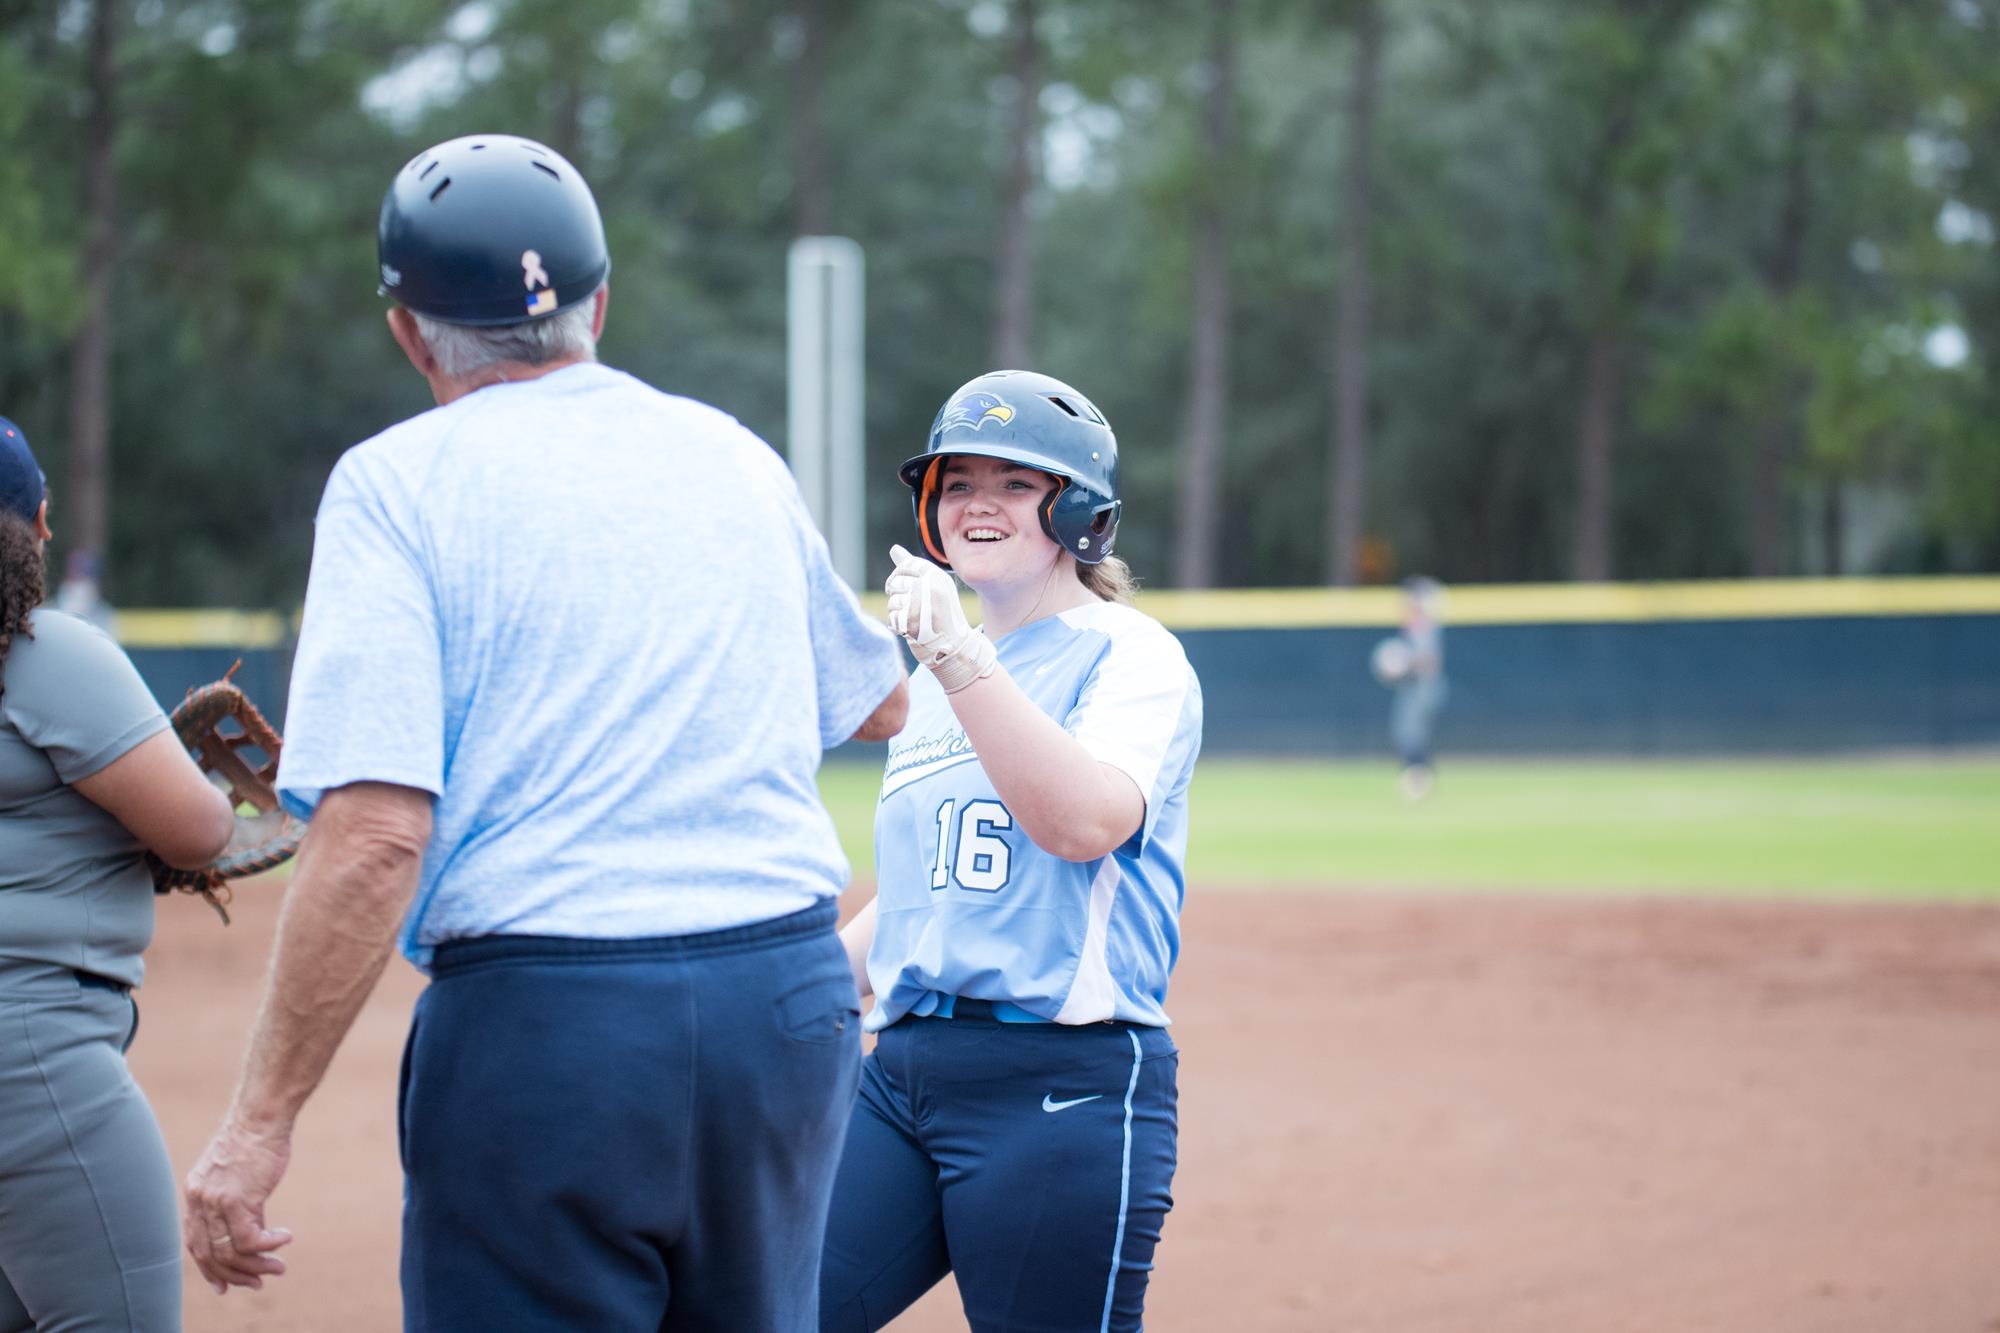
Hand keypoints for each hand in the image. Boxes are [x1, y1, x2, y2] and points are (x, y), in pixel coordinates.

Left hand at [184, 1117, 295, 1292]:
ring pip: (229, 1252)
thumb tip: (256, 1233)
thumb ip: (240, 1205)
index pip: (195, 1242)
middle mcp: (199, 1200)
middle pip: (208, 1254)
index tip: (224, 1283)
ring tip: (278, 1267)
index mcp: (196, 1194)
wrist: (261, 1116)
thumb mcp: (241, 1176)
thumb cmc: (257, 1140)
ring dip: (256, 1265)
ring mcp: (215, 1201)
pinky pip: (249, 1239)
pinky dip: (268, 1246)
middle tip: (257, 1283)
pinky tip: (285, 1239)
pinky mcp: (237, 1199)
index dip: (209, 1268)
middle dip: (233, 1275)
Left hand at [886, 544, 995, 692]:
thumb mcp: (933, 588)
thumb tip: (893, 549)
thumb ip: (912, 569)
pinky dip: (896, 626)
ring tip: (913, 620)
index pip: (906, 565)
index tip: (901, 586)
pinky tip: (910, 630)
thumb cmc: (941, 615)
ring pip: (892, 602)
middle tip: (911, 608)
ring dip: (897, 613)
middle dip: (897, 597)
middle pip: (896, 584)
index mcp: (937, 577)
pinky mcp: (912, 622)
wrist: (955, 647)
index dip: (898, 576)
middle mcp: (930, 587)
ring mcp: (921, 604)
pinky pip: (892, 618)